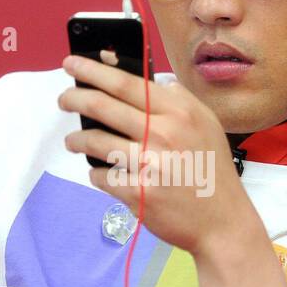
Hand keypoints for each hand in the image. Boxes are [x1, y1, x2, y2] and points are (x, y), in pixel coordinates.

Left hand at [58, 52, 257, 259]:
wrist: (222, 222)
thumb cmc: (212, 172)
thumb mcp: (208, 125)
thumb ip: (181, 100)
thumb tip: (157, 81)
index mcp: (179, 112)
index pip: (126, 83)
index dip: (93, 71)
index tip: (72, 64)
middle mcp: (162, 133)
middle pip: (102, 106)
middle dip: (73, 98)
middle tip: (63, 99)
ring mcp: (149, 165)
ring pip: (94, 142)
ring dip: (76, 139)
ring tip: (73, 141)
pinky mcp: (138, 193)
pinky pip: (100, 177)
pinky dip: (96, 174)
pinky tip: (103, 174)